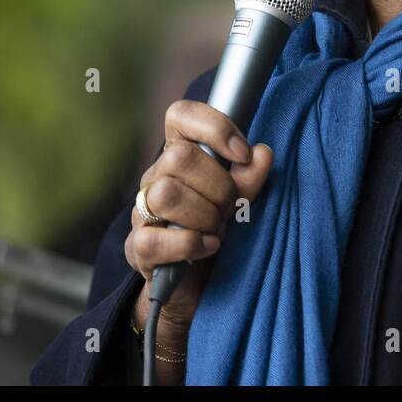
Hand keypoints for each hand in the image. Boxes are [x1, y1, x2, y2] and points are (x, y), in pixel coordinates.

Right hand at [124, 99, 273, 381]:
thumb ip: (251, 177)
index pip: (179, 115)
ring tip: (219, 230)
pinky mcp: (138, 248)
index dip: (213, 127)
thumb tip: (262, 153)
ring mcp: (142, 213)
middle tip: (230, 208)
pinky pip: (156, 238)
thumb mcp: (242, 201)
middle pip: (177, 157)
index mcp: (180, 156)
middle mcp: (155, 178)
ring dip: (205, 216)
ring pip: (166, 194)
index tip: (242, 154)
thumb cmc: (220, 230)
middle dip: (218, 185)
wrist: (201, 287)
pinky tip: (209, 248)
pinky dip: (191, 244)